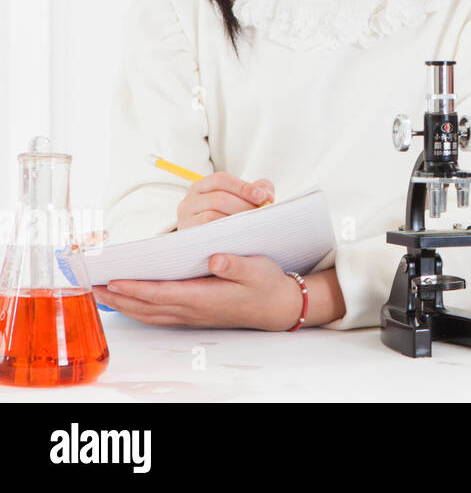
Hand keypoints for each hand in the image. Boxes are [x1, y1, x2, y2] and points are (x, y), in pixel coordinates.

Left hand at [92, 254, 302, 330]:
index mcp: (205, 297)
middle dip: (117, 297)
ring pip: (148, 313)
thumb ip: (236, 264)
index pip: (162, 293)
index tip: (113, 279)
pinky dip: (136, 310)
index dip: (136, 287)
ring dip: (121, 305)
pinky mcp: (193, 315)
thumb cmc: (267, 285)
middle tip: (89, 286)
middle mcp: (193, 310)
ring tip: (98, 293)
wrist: (278, 307)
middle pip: (146, 305)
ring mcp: (192, 315)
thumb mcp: (259, 269)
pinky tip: (127, 304)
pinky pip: (157, 315)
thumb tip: (215, 258)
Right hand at [176, 171, 274, 229]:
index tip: (262, 196)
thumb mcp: (240, 201)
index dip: (243, 187)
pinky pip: (207, 234)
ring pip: (213, 217)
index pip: (221, 180)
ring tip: (252, 225)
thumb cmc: (226, 220)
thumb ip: (256, 191)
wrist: (208, 247)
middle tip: (260, 214)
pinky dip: (226, 234)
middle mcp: (189, 202)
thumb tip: (266, 194)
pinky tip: (240, 236)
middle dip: (244, 206)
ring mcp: (185, 221)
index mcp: (201, 188)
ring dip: (237, 221)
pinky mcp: (188, 238)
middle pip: (219, 199)